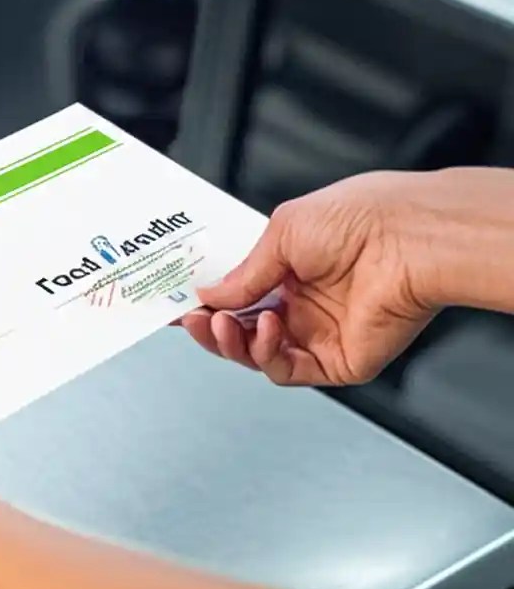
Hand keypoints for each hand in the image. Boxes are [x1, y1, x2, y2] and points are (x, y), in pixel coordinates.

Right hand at [179, 169, 460, 385]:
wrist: (411, 238)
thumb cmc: (363, 218)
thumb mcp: (283, 232)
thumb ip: (243, 272)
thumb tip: (209, 293)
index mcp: (292, 270)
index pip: (238, 295)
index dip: (207, 302)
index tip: (178, 303)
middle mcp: (304, 304)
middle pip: (240, 330)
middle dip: (210, 327)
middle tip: (191, 319)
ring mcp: (318, 334)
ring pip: (256, 355)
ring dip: (231, 342)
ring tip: (223, 322)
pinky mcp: (335, 361)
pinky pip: (285, 370)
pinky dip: (265, 354)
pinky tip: (266, 328)